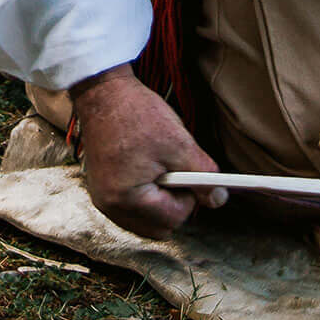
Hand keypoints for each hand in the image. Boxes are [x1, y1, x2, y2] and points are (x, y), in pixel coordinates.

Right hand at [70, 66, 227, 237]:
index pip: (174, 218)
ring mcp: (102, 200)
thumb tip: (219, 199)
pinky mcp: (101, 191)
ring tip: (157, 168)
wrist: (102, 91)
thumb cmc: (137, 114)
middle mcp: (110, 206)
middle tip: (173, 172)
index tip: (185, 170)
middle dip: (173, 204)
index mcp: (126, 198)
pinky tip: (146, 171)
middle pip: (159, 228)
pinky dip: (145, 198)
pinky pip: (132, 211)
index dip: (188, 196)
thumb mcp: (178, 143)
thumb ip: (203, 176)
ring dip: (159, 202)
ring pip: (146, 222)